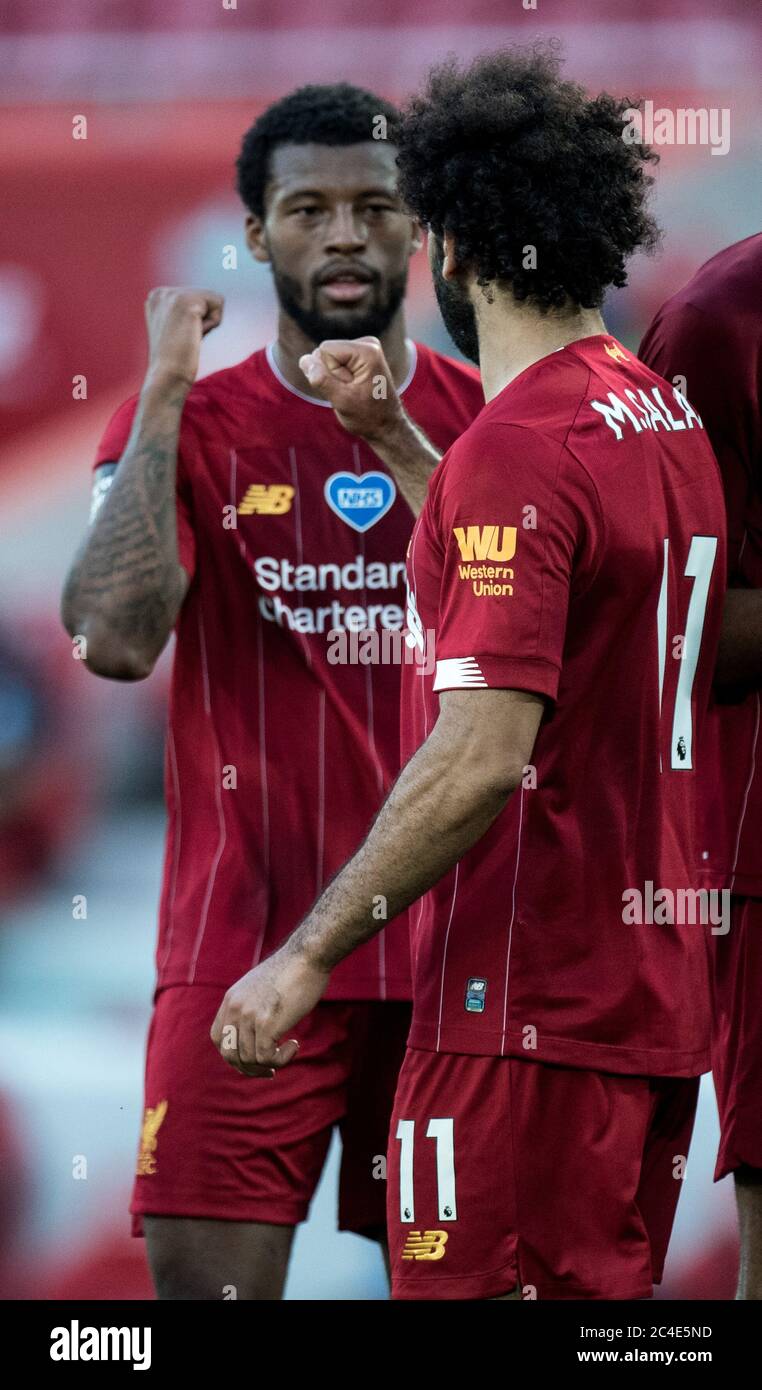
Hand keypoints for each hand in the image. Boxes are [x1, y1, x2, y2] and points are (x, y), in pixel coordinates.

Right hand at [144, 287, 223, 389]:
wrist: (166, 377)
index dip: (195, 322)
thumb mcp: (177, 328)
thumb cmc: (174, 361)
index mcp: (156, 297)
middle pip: (206, 297)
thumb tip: (212, 302)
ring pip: (214, 300)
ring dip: (208, 324)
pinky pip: (218, 304)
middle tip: (185, 340)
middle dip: (203, 321)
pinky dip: (212, 324)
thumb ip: (186, 312)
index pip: (197, 299)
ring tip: (188, 338)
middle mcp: (161, 292)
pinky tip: (194, 336)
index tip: (179, 337)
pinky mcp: (186, 301)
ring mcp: (172, 294)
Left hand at [210, 947, 329, 1077]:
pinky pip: (266, 1057)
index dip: (233, 1054)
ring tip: (290, 1049)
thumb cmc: (293, 970)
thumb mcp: (261, 987)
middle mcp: (235, 1009)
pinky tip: (295, 1046)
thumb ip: (252, 1006)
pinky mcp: (267, 1024)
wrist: (307, 955)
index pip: (218, 1038)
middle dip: (249, 1068)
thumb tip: (257, 1031)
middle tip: (270, 1070)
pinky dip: (281, 1059)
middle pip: (229, 1055)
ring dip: (271, 1063)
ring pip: (249, 1060)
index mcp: (231, 999)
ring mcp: (249, 1016)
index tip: (253, 1059)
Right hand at [299, 337, 405, 442]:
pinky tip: (352, 388)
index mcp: (366, 351)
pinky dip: (338, 378)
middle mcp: (367, 344)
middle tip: (350, 392)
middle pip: (325, 353)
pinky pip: (333, 363)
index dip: (328, 373)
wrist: (386, 426)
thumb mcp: (342, 401)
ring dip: (334, 378)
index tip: (347, 388)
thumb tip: (304, 360)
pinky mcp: (359, 356)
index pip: (324, 350)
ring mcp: (364, 349)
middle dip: (331, 375)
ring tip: (352, 391)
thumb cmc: (367, 417)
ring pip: (327, 359)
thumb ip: (322, 380)